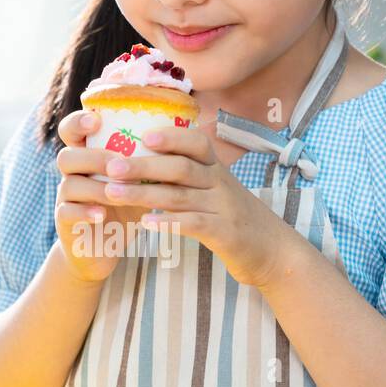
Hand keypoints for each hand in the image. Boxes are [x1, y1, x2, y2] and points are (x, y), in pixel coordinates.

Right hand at [54, 109, 147, 284]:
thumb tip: (187, 130)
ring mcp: (66, 198)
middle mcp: (73, 175)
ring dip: (96, 186)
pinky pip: (67, 212)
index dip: (78, 121)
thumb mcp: (138, 181)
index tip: (96, 119)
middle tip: (118, 162)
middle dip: (94, 157)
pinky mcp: (65, 223)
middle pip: (67, 155)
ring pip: (69, 184)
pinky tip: (102, 214)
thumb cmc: (126, 207)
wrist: (104, 248)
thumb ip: (149, 159)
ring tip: (117, 192)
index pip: (72, 130)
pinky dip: (85, 212)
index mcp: (88, 156)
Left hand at [101, 122, 286, 289]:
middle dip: (143, 166)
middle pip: (180, 167)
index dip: (171, 136)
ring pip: (179, 196)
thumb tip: (151, 163)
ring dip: (143, 193)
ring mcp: (224, 208)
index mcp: (218, 170)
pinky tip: (145, 223)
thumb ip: (192, 177)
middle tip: (111, 166)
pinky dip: (167, 222)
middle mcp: (222, 184)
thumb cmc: (237, 219)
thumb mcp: (219, 191)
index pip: (197, 142)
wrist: (274, 251)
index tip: (143, 135)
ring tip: (113, 192)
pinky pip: (193, 224)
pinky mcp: (225, 234)